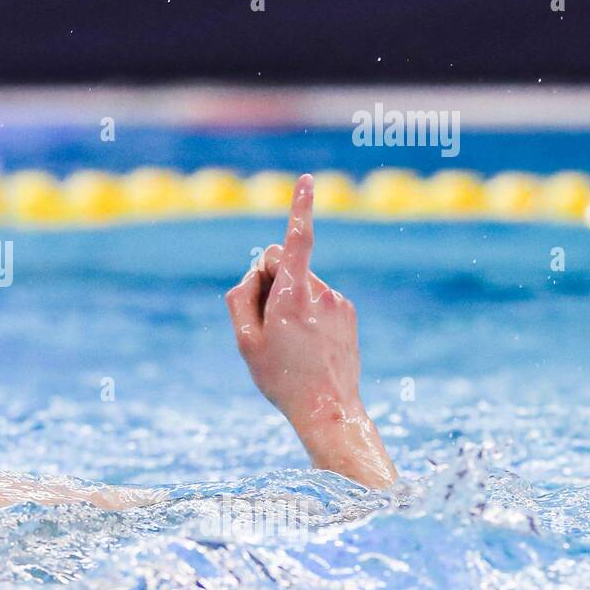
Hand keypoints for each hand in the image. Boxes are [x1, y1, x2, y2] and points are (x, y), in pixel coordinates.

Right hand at [225, 175, 396, 488]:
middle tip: (262, 322)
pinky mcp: (348, 313)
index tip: (307, 181)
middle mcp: (319, 293)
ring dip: (289, 300)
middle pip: (285, 264)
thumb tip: (256, 271)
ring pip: (301, 283)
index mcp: (291, 297)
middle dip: (269, 279)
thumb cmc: (280, 378)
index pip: (297, 241)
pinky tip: (306, 344)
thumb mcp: (244, 341)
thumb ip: (241, 296)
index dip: (300, 208)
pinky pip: (318, 299)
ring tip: (289, 342)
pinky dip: (306, 312)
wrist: (327, 409)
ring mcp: (338, 302)